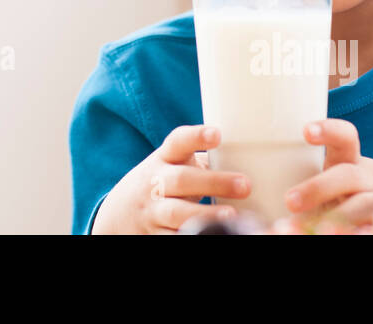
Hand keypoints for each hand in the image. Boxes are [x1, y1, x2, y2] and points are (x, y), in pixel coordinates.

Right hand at [92, 125, 252, 234]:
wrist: (120, 214)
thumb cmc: (162, 183)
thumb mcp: (172, 166)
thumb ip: (203, 163)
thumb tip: (253, 159)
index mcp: (164, 159)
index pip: (177, 142)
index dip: (195, 137)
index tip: (217, 134)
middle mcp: (154, 183)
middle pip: (181, 179)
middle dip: (213, 182)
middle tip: (245, 185)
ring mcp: (153, 210)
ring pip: (176, 212)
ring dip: (204, 214)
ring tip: (232, 216)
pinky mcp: (155, 234)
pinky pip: (172, 237)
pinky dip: (190, 236)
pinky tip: (212, 235)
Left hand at [281, 118, 372, 230]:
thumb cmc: (343, 192)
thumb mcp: (332, 176)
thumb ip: (301, 171)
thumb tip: (241, 172)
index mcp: (352, 160)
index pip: (345, 137)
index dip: (329, 131)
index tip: (305, 131)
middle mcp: (369, 179)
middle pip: (347, 175)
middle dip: (317, 188)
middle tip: (289, 201)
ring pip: (361, 209)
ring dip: (334, 220)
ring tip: (309, 229)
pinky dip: (354, 234)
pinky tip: (332, 235)